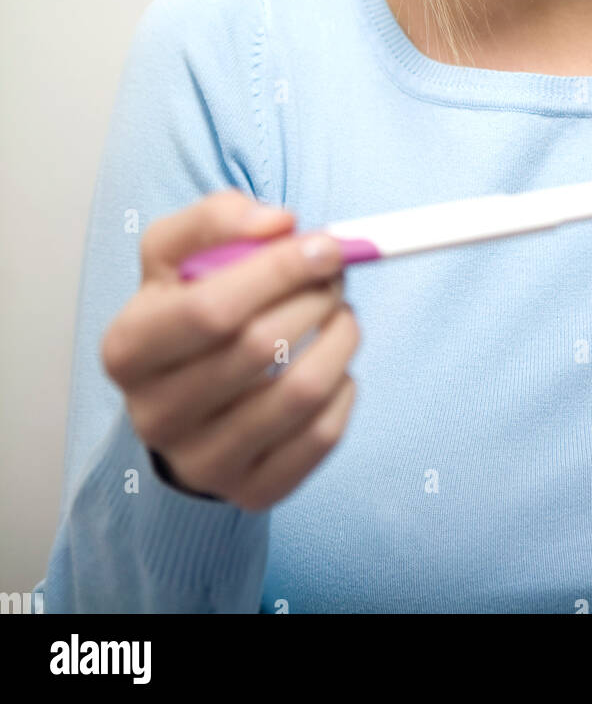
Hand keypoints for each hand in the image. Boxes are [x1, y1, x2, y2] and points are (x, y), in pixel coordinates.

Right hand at [101, 189, 359, 510]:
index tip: (326, 245)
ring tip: (342, 313)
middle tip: (336, 275)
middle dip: (315, 298)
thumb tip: (278, 223)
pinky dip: (344, 389)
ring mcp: (201, 462)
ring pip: (300, 393)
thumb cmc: (184, 310)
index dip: (278, 270)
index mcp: (127, 349)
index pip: (210, 308)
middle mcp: (154, 415)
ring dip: (340, 339)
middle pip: (259, 347)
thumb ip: (217, 218)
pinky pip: (321, 437)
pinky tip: (335, 365)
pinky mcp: (250, 492)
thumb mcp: (176, 253)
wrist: (182, 397)